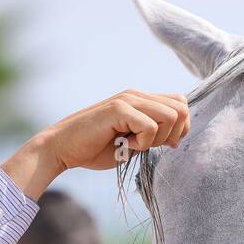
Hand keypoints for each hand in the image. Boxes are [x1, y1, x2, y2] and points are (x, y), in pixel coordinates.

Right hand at [2, 90, 188, 198]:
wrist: (62, 149)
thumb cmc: (95, 149)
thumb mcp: (132, 142)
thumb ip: (152, 135)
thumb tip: (177, 137)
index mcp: (141, 100)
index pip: (180, 104)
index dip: (180, 128)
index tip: (161, 144)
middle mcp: (136, 95)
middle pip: (181, 109)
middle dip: (172, 134)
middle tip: (148, 146)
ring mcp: (127, 99)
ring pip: (171, 116)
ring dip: (157, 138)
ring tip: (133, 144)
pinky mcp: (118, 109)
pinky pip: (150, 126)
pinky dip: (142, 143)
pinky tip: (124, 145)